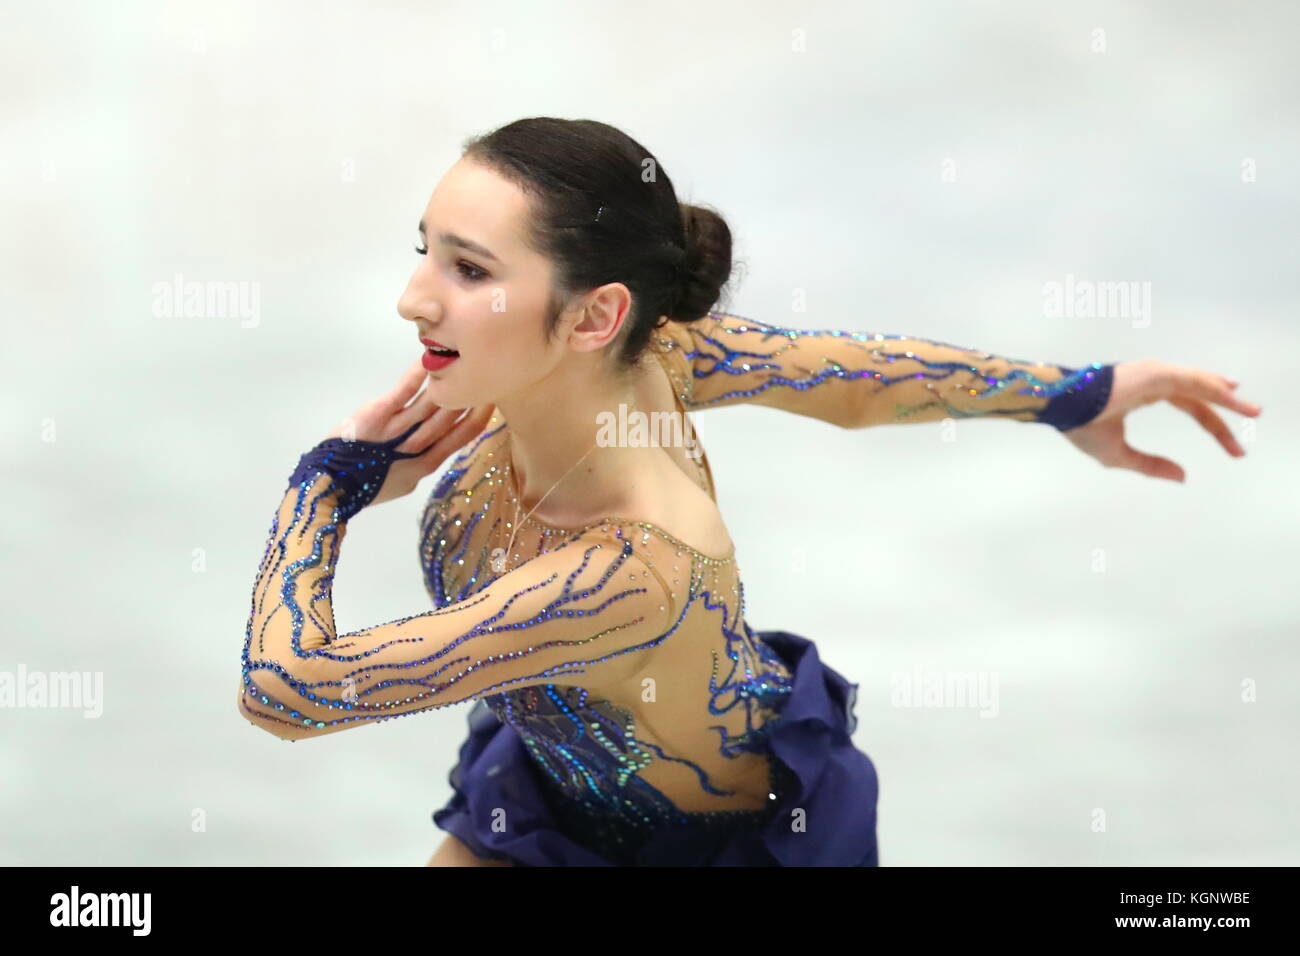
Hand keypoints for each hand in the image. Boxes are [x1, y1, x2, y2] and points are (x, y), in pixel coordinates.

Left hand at [325, 357, 495, 507]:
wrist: (328, 490)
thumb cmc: (362, 487)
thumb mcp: (400, 483)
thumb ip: (418, 466)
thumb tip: (431, 453)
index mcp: (425, 465)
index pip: (460, 438)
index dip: (478, 418)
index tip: (493, 400)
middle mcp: (417, 447)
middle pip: (449, 418)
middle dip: (469, 396)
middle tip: (485, 373)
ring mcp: (397, 431)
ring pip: (431, 404)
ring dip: (448, 382)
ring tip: (463, 361)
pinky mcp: (377, 416)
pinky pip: (402, 392)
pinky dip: (417, 375)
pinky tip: (429, 359)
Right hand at [1061, 360, 1261, 481]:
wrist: (1059, 407)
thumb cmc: (1080, 425)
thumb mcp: (1119, 454)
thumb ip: (1151, 465)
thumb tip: (1184, 477)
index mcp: (1144, 394)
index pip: (1189, 406)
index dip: (1212, 427)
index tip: (1234, 450)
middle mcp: (1152, 380)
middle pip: (1200, 396)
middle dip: (1227, 412)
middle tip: (1254, 421)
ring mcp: (1153, 374)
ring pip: (1200, 383)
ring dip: (1227, 397)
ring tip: (1251, 410)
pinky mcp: (1153, 373)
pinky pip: (1190, 380)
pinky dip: (1212, 386)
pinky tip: (1229, 394)